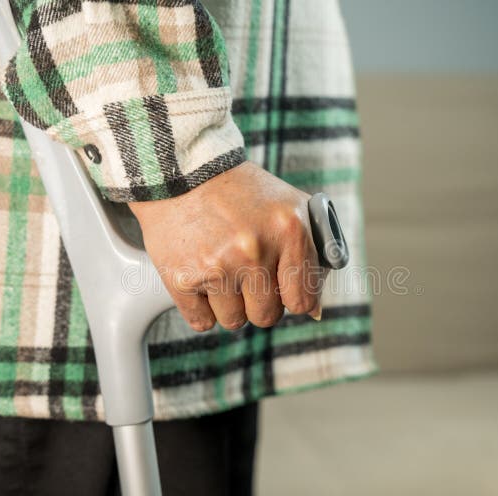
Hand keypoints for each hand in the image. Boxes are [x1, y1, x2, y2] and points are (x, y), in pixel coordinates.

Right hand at [129, 162, 323, 330]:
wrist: (183, 172)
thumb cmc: (242, 193)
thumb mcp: (289, 207)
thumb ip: (313, 254)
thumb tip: (315, 311)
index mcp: (288, 232)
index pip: (302, 301)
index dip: (291, 297)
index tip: (280, 286)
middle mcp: (254, 252)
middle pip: (266, 316)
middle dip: (258, 301)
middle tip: (245, 273)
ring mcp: (216, 267)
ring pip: (233, 321)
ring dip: (228, 304)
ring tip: (220, 269)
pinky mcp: (181, 279)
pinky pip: (202, 322)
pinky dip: (201, 308)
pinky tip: (200, 278)